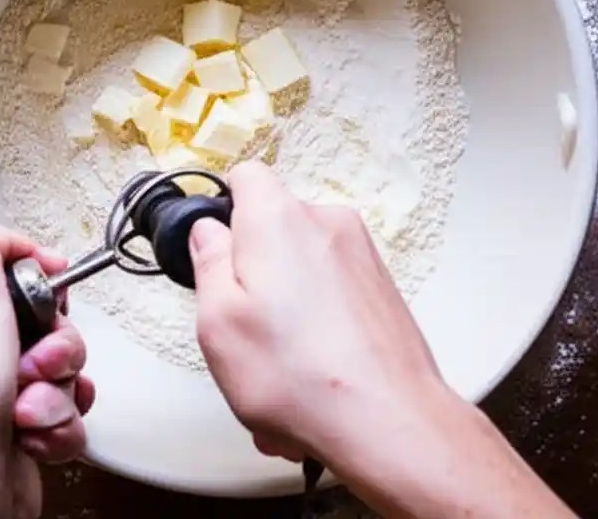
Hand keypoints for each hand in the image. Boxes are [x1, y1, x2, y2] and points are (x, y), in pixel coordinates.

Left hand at [0, 221, 95, 518]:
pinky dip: (54, 411)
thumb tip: (7, 247)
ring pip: (44, 352)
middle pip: (18, 307)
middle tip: (35, 352)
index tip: (47, 272)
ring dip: (54, 376)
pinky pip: (50, 395)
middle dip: (46, 333)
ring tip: (30, 399)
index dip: (17, 261)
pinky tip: (33, 425)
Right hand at [189, 161, 446, 461]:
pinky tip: (309, 384)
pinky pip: (331, 303)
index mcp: (279, 219)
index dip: (222, 210)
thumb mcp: (218, 321)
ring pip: (301, 276)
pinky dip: (316, 335)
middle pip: (273, 232)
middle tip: (241, 333)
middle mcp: (327, 224)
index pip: (245, 177)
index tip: (213, 251)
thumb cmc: (300, 378)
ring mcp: (361, 257)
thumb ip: (207, 262)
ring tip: (277, 374)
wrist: (389, 420)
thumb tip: (207, 233)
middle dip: (252, 279)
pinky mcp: (381, 290)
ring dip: (283, 319)